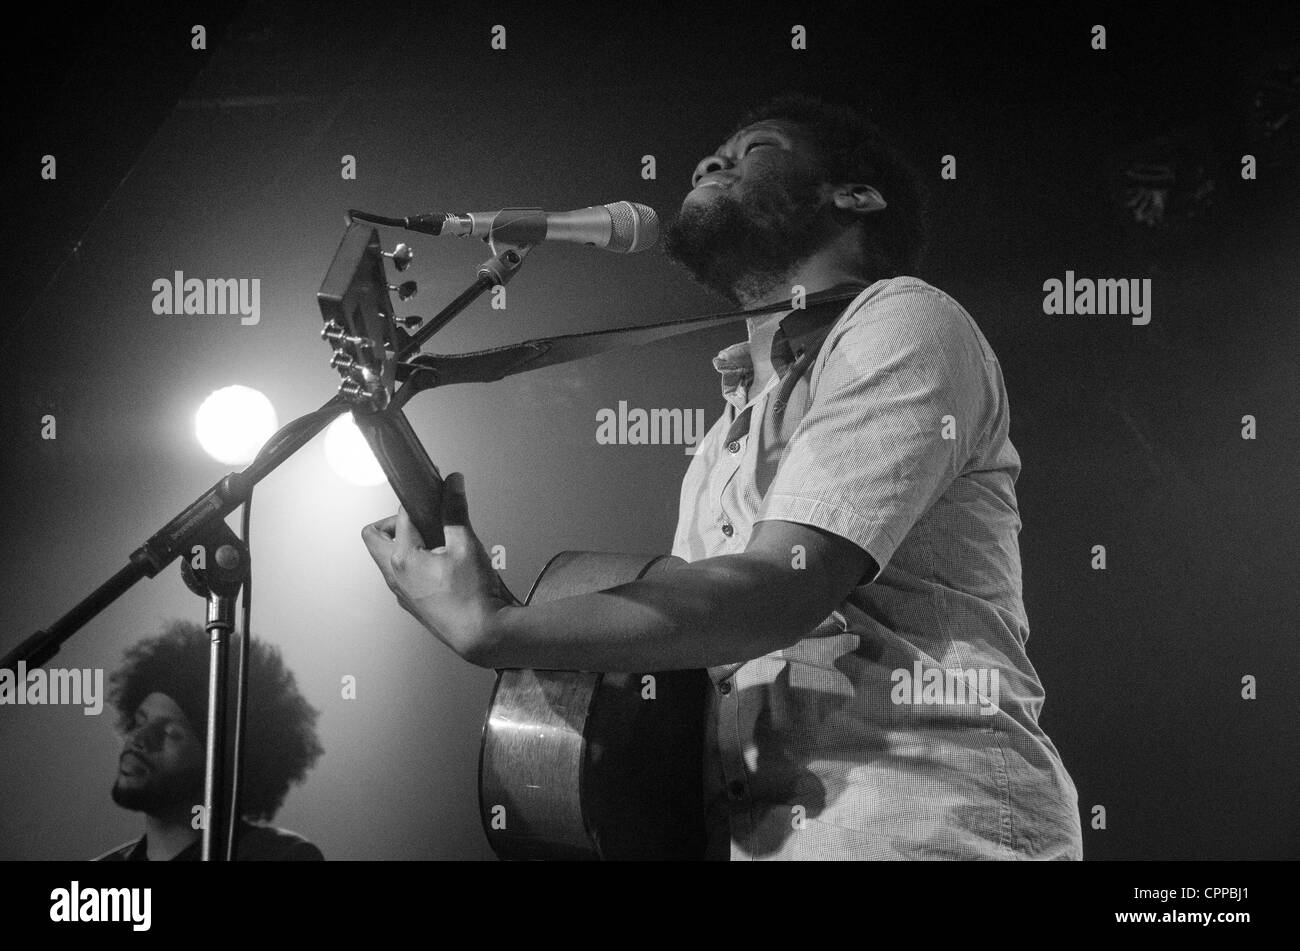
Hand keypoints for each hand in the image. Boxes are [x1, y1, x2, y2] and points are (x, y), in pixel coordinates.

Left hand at [361, 473, 512, 664]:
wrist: (483, 636)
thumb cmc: (473, 597)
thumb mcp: (467, 545)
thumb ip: (455, 511)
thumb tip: (452, 484)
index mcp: (402, 559)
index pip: (401, 516)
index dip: (418, 499)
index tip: (432, 492)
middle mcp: (395, 576)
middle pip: (375, 536)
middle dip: (397, 522)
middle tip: (425, 521)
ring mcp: (402, 592)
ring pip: (389, 558)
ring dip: (407, 543)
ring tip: (439, 543)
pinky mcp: (413, 603)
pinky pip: (403, 575)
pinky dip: (416, 563)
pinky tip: (443, 565)